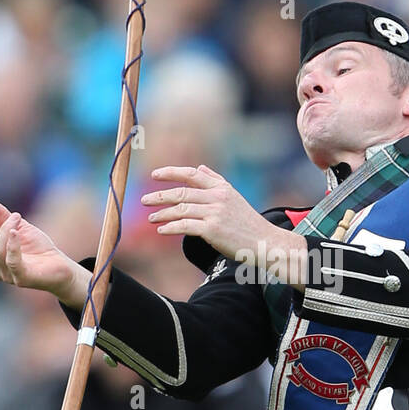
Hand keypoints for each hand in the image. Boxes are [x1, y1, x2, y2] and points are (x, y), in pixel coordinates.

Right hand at [0, 195, 89, 305]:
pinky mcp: (22, 278)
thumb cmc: (38, 248)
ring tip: (17, 217)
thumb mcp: (19, 227)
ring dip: (5, 229)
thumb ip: (1, 215)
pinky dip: (12, 243)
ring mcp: (7, 275)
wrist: (62, 267)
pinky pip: (12, 261)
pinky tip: (17, 231)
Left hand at [142, 165, 308, 282]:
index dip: (171, 172)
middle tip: (144, 200)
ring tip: (151, 219)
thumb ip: (216, 181)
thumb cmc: (247, 222)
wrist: (264, 242)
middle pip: (182, 192)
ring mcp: (214, 213)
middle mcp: (217, 197)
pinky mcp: (212, 229)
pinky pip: (185, 226)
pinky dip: (171, 228)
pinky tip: (162, 230)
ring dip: (162, 214)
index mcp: (221, 188)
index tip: (154, 175)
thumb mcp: (234, 197)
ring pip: (181, 209)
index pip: (192, 174)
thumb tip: (201, 168)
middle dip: (160, 196)